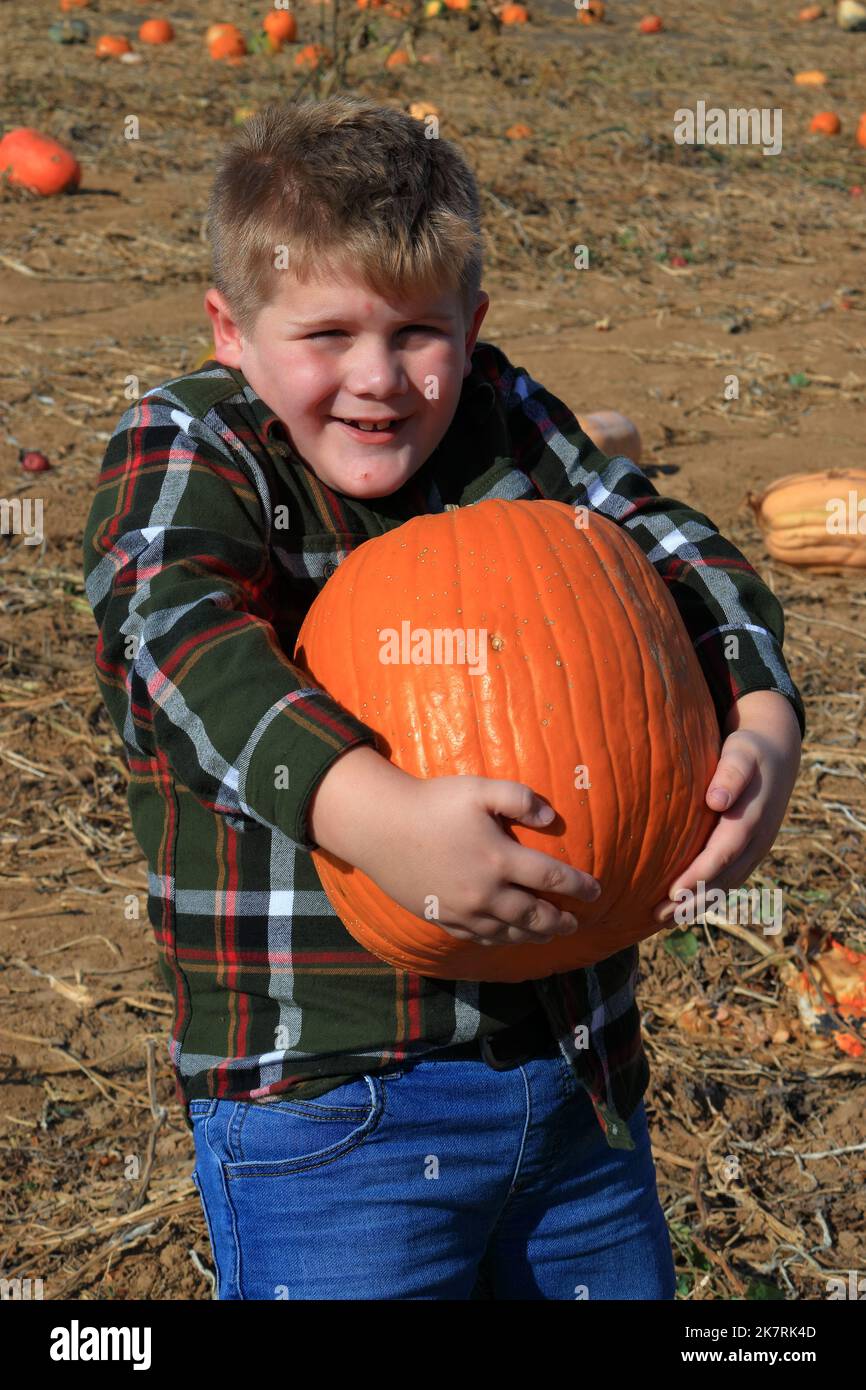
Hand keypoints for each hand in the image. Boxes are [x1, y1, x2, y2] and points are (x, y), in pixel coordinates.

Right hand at [358, 775, 601, 946]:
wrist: (379, 828)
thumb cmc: (432, 802)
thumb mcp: (478, 789)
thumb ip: (519, 798)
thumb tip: (551, 818)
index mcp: (500, 859)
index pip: (552, 879)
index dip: (579, 887)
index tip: (596, 892)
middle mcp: (486, 892)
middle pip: (535, 915)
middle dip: (560, 921)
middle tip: (575, 923)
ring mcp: (463, 911)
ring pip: (509, 932)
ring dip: (534, 935)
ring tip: (548, 934)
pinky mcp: (443, 918)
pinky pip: (480, 937)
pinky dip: (501, 940)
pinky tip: (508, 937)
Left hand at [652, 690, 801, 923]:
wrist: (777, 754)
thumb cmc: (748, 751)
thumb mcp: (742, 753)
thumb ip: (730, 774)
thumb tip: (717, 800)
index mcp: (751, 819)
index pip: (722, 854)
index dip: (699, 875)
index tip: (673, 892)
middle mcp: (756, 841)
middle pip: (723, 878)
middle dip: (692, 900)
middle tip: (658, 916)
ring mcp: (755, 850)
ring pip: (726, 885)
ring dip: (697, 905)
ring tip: (662, 919)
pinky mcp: (749, 853)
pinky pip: (728, 880)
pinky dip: (707, 896)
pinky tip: (682, 905)